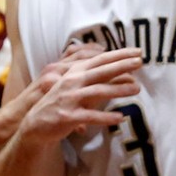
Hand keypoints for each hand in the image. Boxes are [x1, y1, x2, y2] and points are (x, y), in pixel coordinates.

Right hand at [17, 43, 142, 143]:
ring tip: (137, 89)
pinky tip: (120, 118)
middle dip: (121, 66)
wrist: (35, 123)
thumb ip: (91, 75)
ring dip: (118, 90)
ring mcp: (69, 99)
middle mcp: (71, 82)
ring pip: (97, 91)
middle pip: (100, 71)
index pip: (99, 60)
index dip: (118, 55)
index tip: (137, 52)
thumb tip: (119, 70)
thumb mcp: (71, 85)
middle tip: (140, 62)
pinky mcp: (68, 116)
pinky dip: (105, 117)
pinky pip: (90, 116)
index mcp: (73, 73)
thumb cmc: (59, 102)